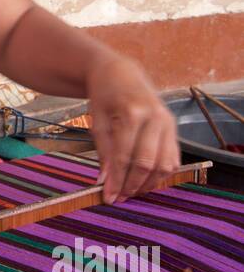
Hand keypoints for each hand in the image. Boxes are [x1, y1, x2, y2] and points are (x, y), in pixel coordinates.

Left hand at [86, 54, 180, 204]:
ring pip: (164, 165)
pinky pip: (173, 158)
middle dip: (132, 185)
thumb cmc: (105, 96)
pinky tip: (145, 180)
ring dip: (148, 183)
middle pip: (147, 163)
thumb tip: (105, 182)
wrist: (122, 73)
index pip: (124, 156)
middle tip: (119, 198)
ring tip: (131, 191)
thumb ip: (103, 152)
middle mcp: (155, 118)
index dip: (116, 181)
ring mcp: (168, 123)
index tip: (108, 198)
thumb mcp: (97, 121)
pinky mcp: (174, 128)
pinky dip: (161, 174)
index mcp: (132, 113)